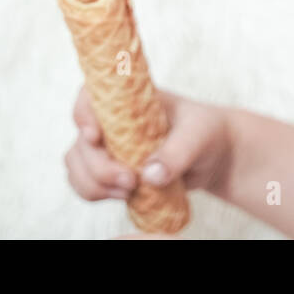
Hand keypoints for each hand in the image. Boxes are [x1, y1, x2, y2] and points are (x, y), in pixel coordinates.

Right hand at [65, 85, 233, 202]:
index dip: (83, 114)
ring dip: (95, 184)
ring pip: (77, 165)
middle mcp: (113, 121)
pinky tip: (126, 196)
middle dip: (99, 167)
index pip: (91, 97)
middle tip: (131, 181)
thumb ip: (176, 153)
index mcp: (131, 100)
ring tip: (130, 191)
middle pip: (81, 141)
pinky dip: (97, 193)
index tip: (95, 136)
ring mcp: (109, 147)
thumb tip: (149, 174)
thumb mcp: (198, 136)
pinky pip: (87, 183)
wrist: (215, 156)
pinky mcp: (112, 171)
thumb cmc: (207, 133)